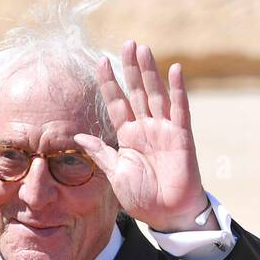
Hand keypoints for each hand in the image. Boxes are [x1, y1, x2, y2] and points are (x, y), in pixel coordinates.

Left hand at [73, 40, 209, 233]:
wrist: (166, 216)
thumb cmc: (142, 197)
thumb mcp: (115, 173)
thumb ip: (100, 152)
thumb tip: (78, 136)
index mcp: (128, 136)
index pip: (117, 103)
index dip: (110, 83)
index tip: (101, 61)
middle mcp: (146, 128)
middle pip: (137, 92)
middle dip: (131, 68)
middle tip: (126, 43)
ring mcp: (164, 130)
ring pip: (155, 95)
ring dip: (150, 72)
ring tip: (143, 49)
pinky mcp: (181, 136)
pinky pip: (180, 109)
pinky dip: (178, 90)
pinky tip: (174, 70)